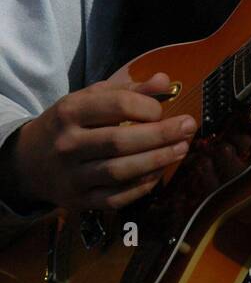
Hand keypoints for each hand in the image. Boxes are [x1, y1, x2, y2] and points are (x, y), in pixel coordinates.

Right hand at [1, 70, 198, 211]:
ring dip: (157, 160)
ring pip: (120, 172)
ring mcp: (72, 176)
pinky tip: (160, 172)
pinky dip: (142, 186)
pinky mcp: (79, 201)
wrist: (30, 161)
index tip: (162, 109)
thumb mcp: (89, 99)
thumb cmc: (70, 124)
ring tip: (182, 149)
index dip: (147, 107)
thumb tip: (165, 81)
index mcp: (69, 112)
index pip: (116, 106)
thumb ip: (127, 89)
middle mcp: (68, 145)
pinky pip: (117, 197)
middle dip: (162, 135)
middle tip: (189, 127)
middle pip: (121, 141)